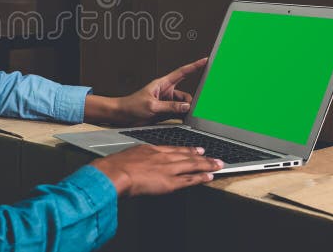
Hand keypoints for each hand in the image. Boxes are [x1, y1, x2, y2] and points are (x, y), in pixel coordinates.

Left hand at [84, 57, 207, 126]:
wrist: (122, 115)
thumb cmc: (131, 106)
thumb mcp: (152, 106)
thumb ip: (170, 106)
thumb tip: (186, 106)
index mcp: (162, 83)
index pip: (182, 72)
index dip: (194, 66)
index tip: (205, 60)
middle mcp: (166, 91)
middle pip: (186, 94)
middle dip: (189, 101)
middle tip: (190, 108)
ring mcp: (166, 101)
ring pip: (183, 105)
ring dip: (184, 110)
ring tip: (181, 116)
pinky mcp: (165, 111)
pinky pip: (178, 112)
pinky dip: (182, 116)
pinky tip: (182, 119)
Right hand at [91, 144, 222, 196]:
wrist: (114, 173)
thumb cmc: (115, 166)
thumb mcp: (125, 157)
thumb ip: (134, 160)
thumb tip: (133, 166)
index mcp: (150, 150)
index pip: (173, 149)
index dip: (186, 150)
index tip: (196, 150)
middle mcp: (162, 157)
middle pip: (186, 156)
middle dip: (201, 157)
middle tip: (213, 156)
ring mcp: (167, 169)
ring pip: (192, 165)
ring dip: (207, 165)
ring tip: (218, 164)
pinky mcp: (169, 182)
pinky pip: (189, 179)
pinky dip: (201, 178)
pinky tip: (209, 176)